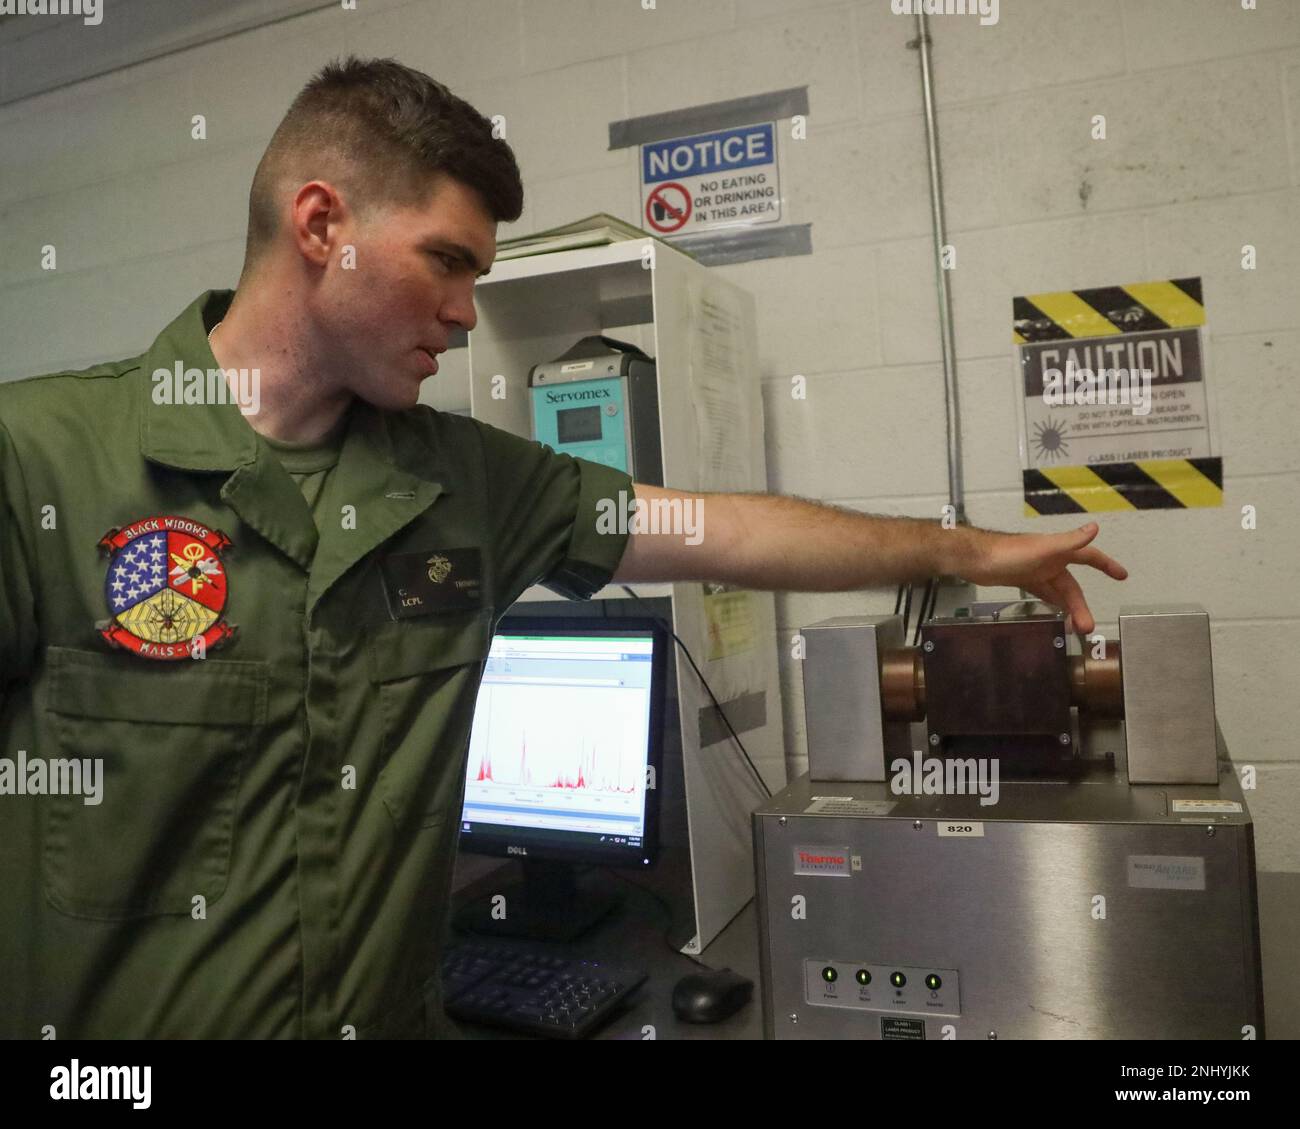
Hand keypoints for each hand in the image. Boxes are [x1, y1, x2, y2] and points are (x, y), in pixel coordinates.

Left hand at [960, 522, 1127, 635]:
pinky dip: (1051, 605)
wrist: (975, 560)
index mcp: (1059, 551)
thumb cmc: (1009, 552)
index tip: (1123, 576)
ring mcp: (1036, 571)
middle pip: (1072, 586)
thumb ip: (1070, 541)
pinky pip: (1043, 594)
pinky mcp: (1022, 580)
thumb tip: (1096, 526)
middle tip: (1087, 628)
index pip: (1089, 557)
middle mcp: (1050, 560)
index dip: (1106, 565)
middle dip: (1081, 606)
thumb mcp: (1044, 549)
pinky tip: (1056, 618)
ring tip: (1074, 630)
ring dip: (1067, 610)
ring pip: (1058, 593)